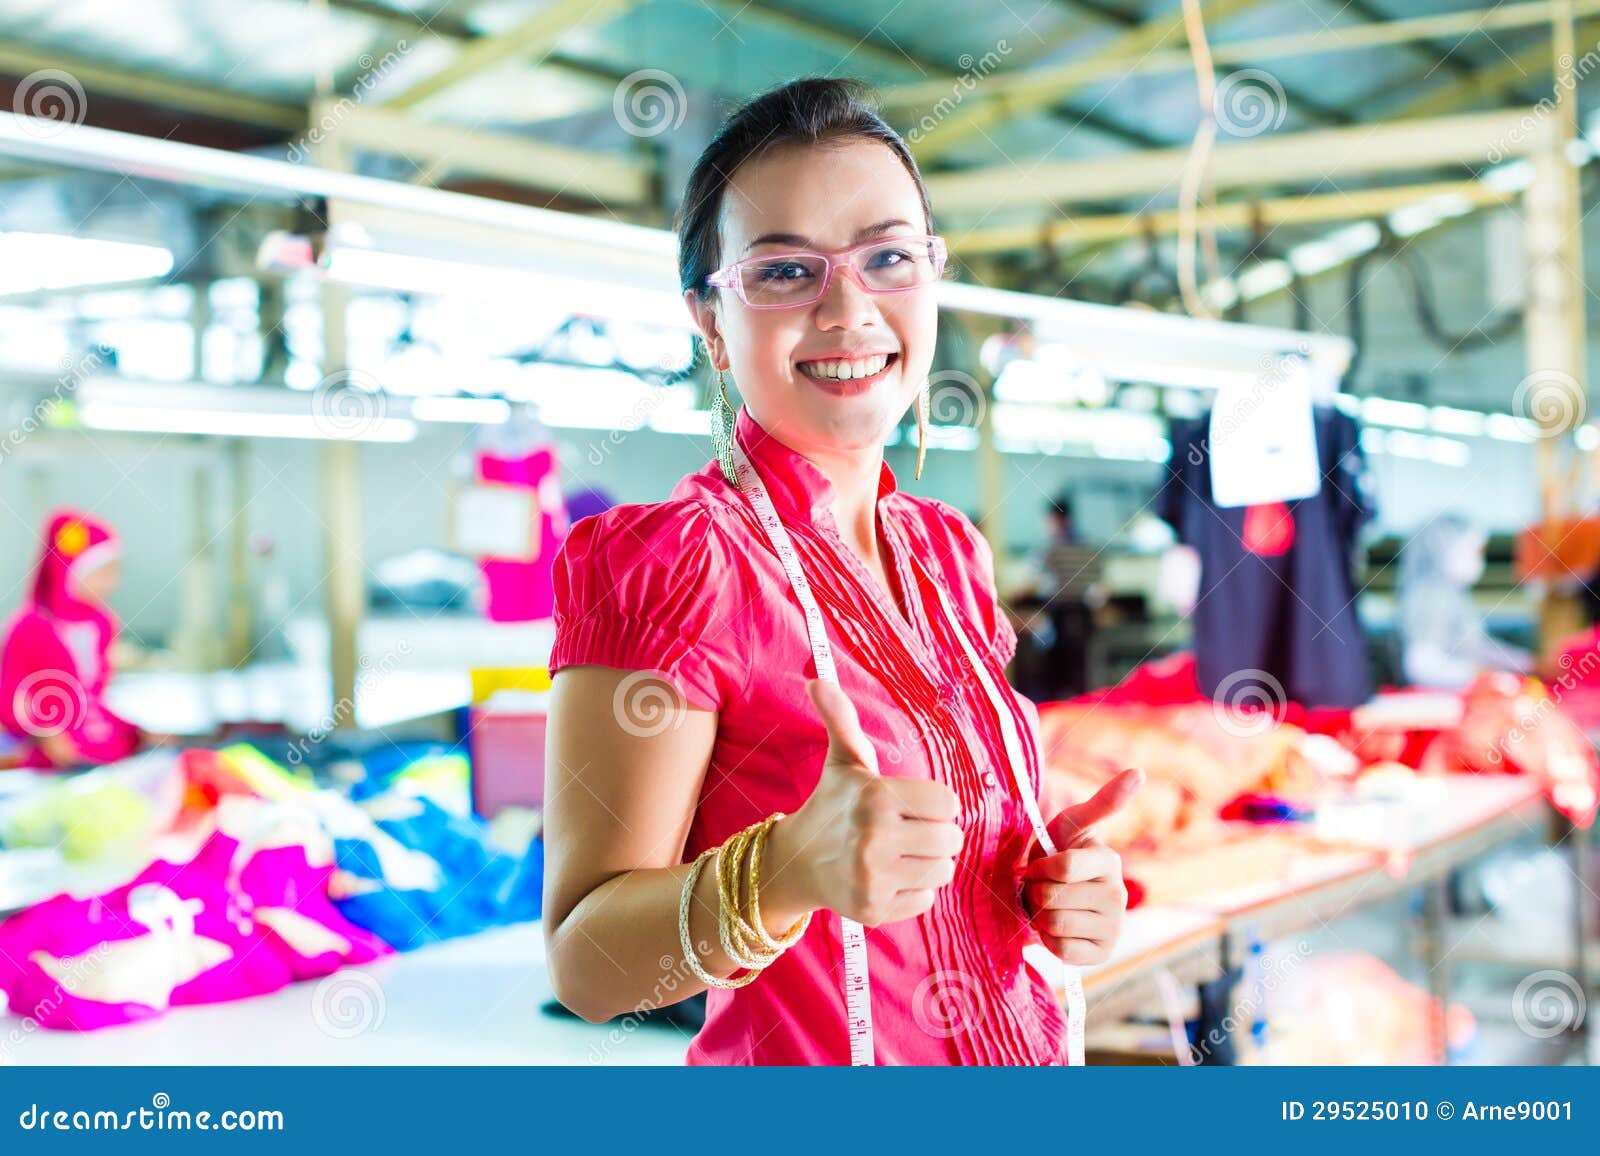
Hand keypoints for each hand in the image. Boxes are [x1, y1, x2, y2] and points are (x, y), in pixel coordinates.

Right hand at [763, 679, 963, 928]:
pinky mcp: (873, 909)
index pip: (949, 804)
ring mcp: (873, 878)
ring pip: (943, 871)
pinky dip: (913, 892)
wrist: (796, 862)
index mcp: (877, 796)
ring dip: (928, 863)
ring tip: (900, 854)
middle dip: (935, 835)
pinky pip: (926, 901)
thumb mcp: (843, 762)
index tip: (912, 806)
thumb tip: (816, 679)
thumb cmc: (832, 805)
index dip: (935, 805)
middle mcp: (875, 838)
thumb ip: (840, 719)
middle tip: (908, 832)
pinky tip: (888, 878)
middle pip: (952, 840)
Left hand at [1021, 768, 1142, 965]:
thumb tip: (1138, 772)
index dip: (1038, 868)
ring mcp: (1114, 926)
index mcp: (1109, 861)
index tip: (1036, 866)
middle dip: (1036, 893)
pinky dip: (1049, 940)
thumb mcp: (1070, 825)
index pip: (1064, 868)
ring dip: (1039, 916)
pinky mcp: (1103, 953)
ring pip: (1056, 924)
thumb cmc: (1056, 853)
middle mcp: (1119, 895)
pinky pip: (1062, 950)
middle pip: (1054, 898)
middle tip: (1043, 888)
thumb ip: (1102, 801)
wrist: (1048, 893)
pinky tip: (1057, 928)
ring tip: (1048, 906)